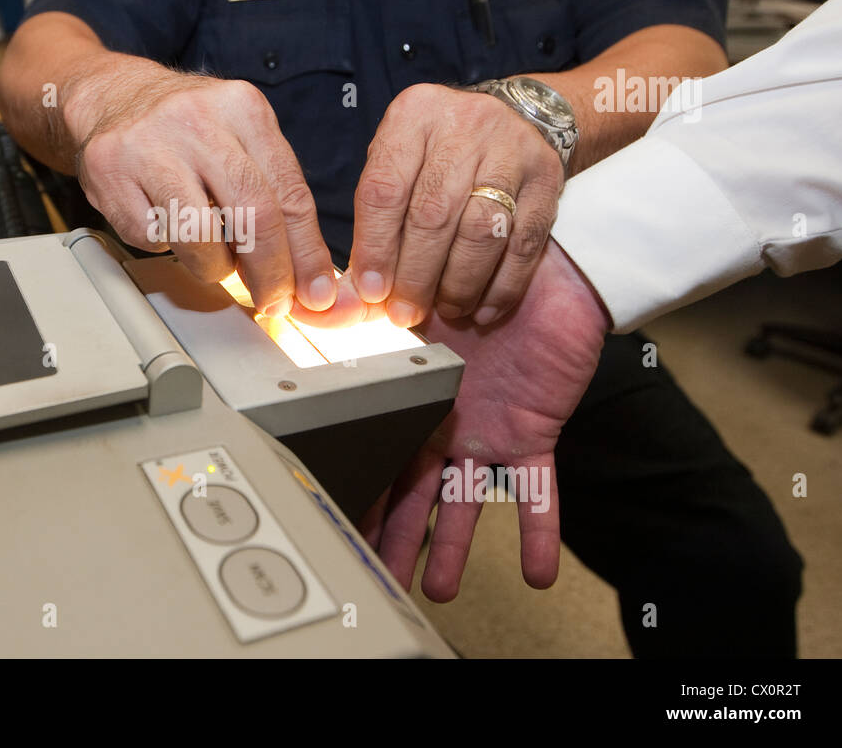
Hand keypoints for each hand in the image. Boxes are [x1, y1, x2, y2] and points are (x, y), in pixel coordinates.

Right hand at [68, 58, 336, 315]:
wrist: (114, 97)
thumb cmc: (187, 127)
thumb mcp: (242, 137)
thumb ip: (276, 194)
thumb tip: (305, 270)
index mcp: (243, 108)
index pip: (290, 194)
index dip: (306, 253)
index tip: (313, 290)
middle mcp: (197, 120)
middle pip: (253, 215)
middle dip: (269, 273)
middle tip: (272, 299)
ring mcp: (149, 145)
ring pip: (199, 238)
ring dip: (214, 266)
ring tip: (214, 259)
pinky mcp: (110, 172)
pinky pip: (152, 237)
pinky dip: (165, 246)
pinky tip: (166, 222)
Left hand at [347, 82, 564, 328]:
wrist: (515, 115)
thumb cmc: (440, 149)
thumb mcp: (399, 160)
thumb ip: (376, 217)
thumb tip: (362, 292)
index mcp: (414, 116)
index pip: (385, 189)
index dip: (376, 246)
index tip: (372, 290)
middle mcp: (464, 125)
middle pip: (434, 213)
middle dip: (416, 274)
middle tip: (405, 312)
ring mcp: (511, 149)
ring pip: (481, 230)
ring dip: (460, 283)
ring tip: (446, 310)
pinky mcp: (547, 178)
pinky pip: (524, 243)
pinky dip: (503, 285)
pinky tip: (484, 309)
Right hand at [358, 239, 610, 599]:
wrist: (535, 254)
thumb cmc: (469, 260)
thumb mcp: (401, 283)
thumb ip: (355, 301)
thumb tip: (301, 305)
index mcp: (407, 393)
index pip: (377, 451)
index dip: (361, 489)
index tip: (340, 526)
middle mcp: (442, 421)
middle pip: (414, 492)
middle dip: (397, 537)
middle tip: (382, 576)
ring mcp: (486, 432)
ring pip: (466, 503)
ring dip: (454, 547)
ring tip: (438, 587)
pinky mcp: (532, 433)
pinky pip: (537, 491)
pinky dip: (540, 531)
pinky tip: (537, 571)